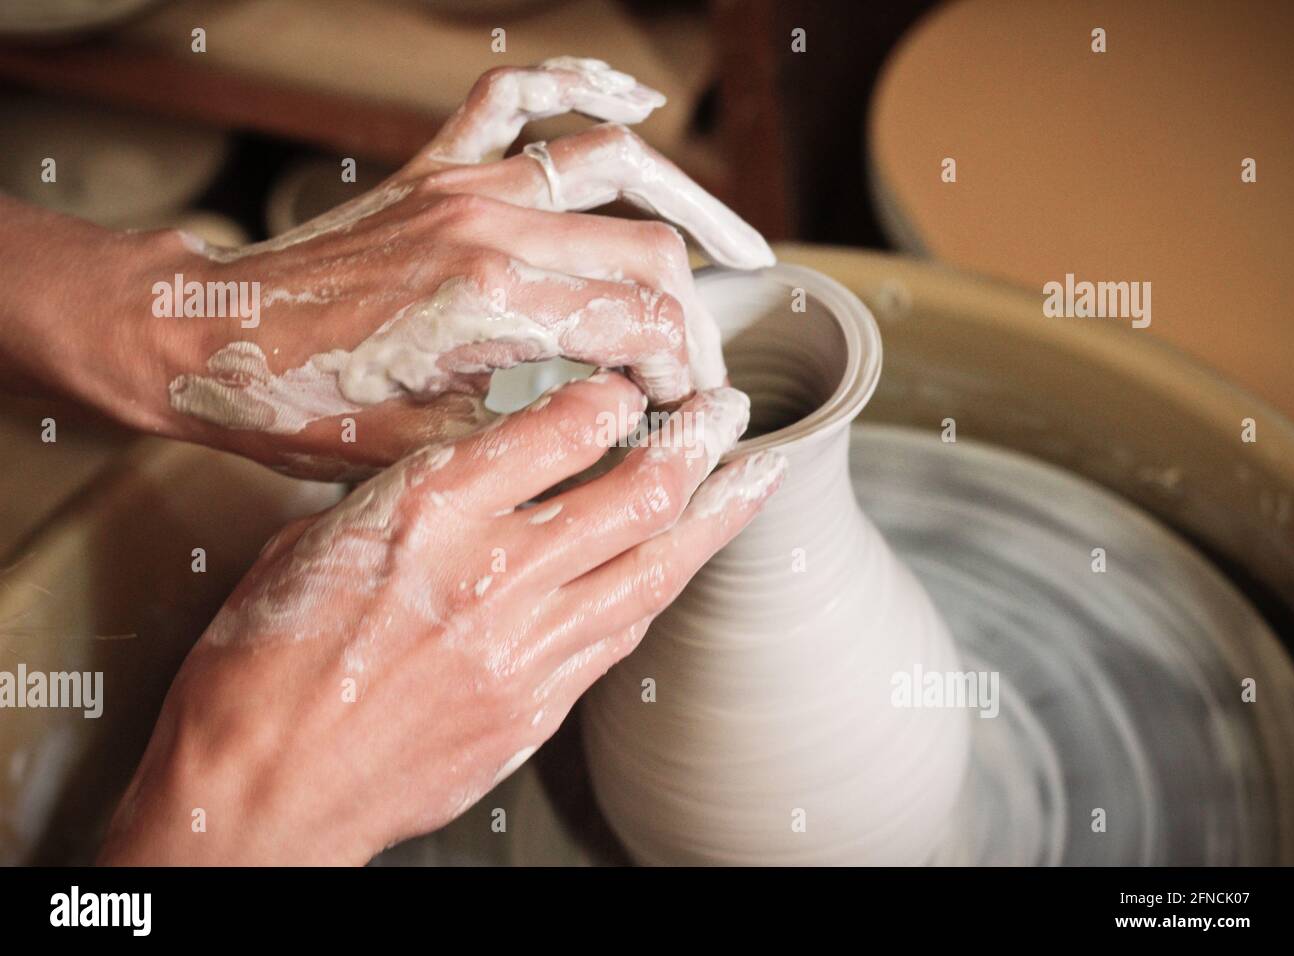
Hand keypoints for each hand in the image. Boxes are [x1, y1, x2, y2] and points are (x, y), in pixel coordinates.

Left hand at [0, 59, 771, 479]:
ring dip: (688, 204)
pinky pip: (517, 96)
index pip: (644, 326)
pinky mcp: (434, 167)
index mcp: (493, 306)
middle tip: (702, 364)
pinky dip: (582, 84)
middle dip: (696, 315)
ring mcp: (463, 184)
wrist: (202, 340)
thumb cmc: (301, 407)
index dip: (687, 374)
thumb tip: (619, 426)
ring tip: (739, 246)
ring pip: (614, 165)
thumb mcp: (431, 454)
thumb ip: (535, 432)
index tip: (689, 411)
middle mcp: (490, 226)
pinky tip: (637, 97)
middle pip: (649, 250)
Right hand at [97, 373, 786, 864]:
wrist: (261, 787)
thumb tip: (481, 467)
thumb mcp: (319, 536)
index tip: (630, 386)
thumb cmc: (265, 660)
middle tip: (727, 414)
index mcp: (426, 512)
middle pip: (636, 493)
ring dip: (715, 516)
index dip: (615, 397)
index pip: (560, 427)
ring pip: (655, 568)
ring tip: (755, 478)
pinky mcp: (537, 708)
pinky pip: (623, 634)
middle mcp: (492, 573)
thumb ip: (415, 495)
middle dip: (697, 443)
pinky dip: (658, 587)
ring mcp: (524, 648)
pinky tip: (680, 561)